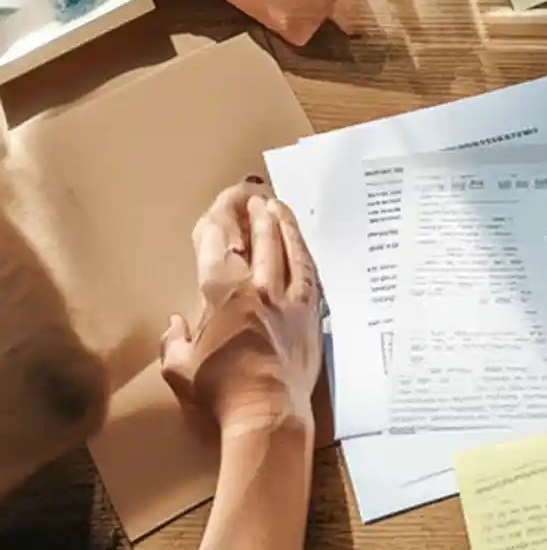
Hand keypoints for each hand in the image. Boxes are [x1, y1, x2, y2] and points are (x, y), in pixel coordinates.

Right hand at [160, 181, 321, 435]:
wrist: (268, 413)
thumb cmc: (222, 392)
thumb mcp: (180, 369)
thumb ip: (173, 341)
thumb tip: (174, 323)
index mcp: (222, 298)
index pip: (216, 248)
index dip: (215, 224)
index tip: (216, 210)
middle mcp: (257, 290)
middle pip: (257, 240)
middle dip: (253, 214)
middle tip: (253, 196)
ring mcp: (288, 300)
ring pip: (287, 251)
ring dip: (282, 225)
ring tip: (278, 206)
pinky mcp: (310, 314)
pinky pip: (309, 274)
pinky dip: (304, 253)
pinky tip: (302, 243)